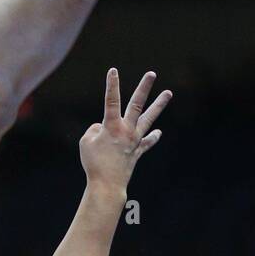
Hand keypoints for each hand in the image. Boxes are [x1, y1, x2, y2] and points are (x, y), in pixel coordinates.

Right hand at [79, 69, 170, 190]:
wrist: (107, 185)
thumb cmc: (94, 163)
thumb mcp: (86, 142)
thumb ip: (94, 130)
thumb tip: (103, 128)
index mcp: (111, 127)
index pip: (111, 101)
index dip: (112, 85)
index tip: (113, 70)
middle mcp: (126, 130)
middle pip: (137, 105)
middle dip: (144, 88)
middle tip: (152, 74)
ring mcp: (134, 141)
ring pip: (148, 119)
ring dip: (158, 105)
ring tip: (168, 93)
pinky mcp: (137, 152)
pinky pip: (147, 143)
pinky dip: (151, 138)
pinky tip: (158, 133)